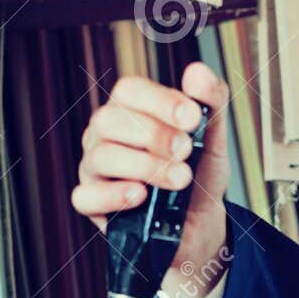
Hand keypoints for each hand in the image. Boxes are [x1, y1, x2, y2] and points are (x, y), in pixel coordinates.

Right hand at [70, 60, 231, 297]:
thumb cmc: (198, 176)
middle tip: (186, 151)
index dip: (159, 100)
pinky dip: (113, 195)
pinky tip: (140, 196)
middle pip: (109, 120)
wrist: (200, 224)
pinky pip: (85, 196)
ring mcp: (95, 169)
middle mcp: (106, 135)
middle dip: (153, 134)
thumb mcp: (213, 139)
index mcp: (130, 111)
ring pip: (102, 157)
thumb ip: (211, 103)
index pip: (129, 90)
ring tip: (179, 179)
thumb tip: (197, 72)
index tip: (192, 117)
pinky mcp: (92, 204)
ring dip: (144, 166)